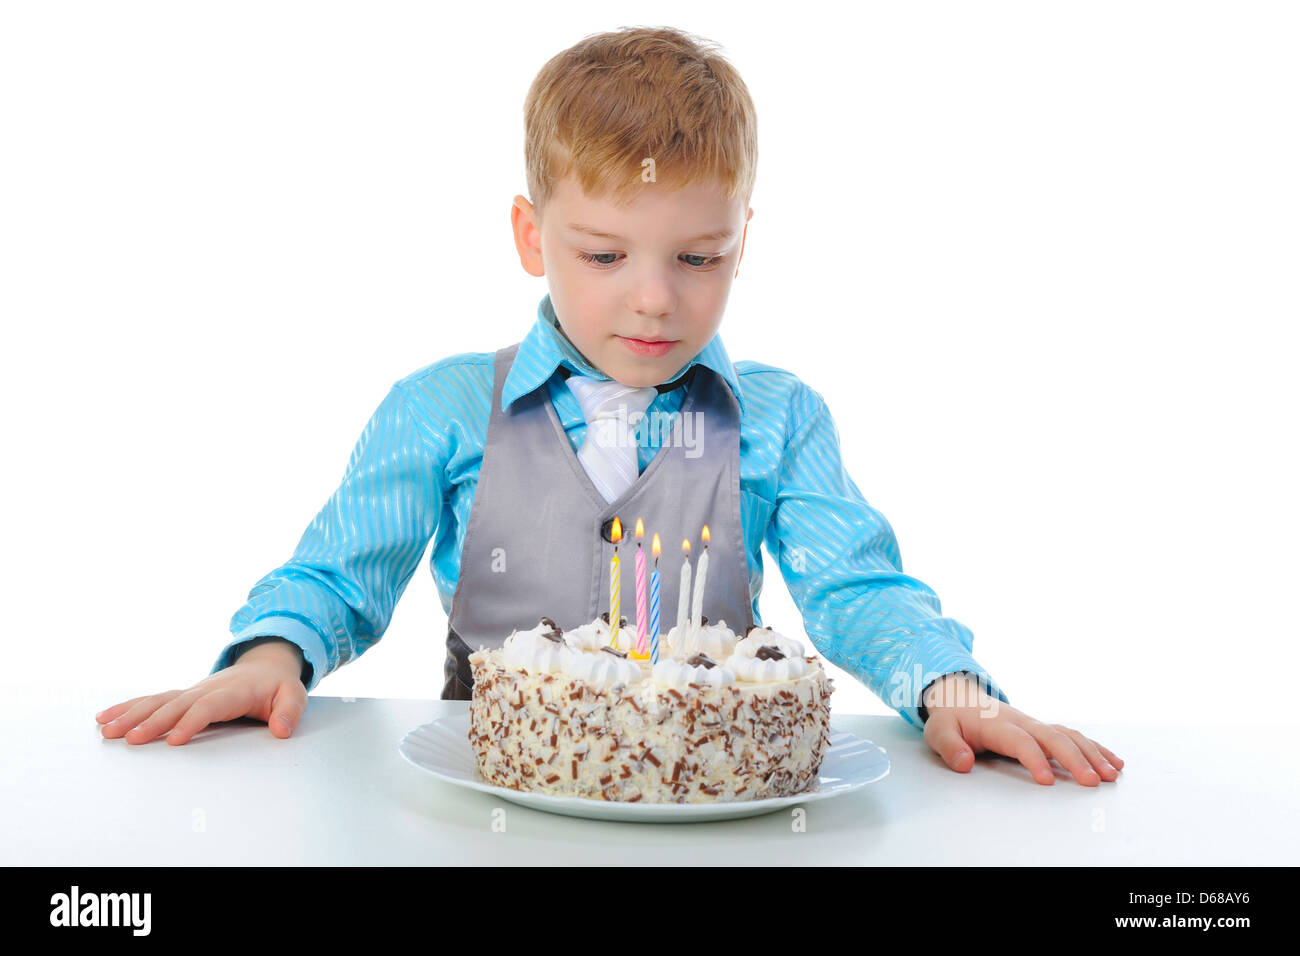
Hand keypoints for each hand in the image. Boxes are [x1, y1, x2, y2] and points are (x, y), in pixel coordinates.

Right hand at [94, 639, 308, 745]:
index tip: (174, 740)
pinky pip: (153, 699)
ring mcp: (192, 691)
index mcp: (233, 692)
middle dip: (153, 722)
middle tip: (130, 740)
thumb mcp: (294, 696)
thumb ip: (290, 712)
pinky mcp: (183, 695)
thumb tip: (281, 730)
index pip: (209, 707)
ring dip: (132, 715)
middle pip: (176, 705)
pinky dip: (128, 707)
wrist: (266, 664)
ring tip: (107, 731)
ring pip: (158, 701)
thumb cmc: (278, 686)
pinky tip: (105, 718)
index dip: (191, 722)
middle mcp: (207, 689)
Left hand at [921, 673, 1123, 785]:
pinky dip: (1094, 748)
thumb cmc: (951, 719)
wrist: (959, 697)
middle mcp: (1022, 722)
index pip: (1020, 742)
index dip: (1034, 760)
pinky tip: (1113, 762)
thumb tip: (964, 764)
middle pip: (1053, 738)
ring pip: (1069, 735)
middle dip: (1074, 759)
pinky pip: (1073, 736)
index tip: (1048, 781)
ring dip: (1092, 754)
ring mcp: (1035, 724)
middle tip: (1092, 782)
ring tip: (1111, 775)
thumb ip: (949, 747)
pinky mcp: (1043, 730)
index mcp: (997, 724)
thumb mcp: (938, 732)